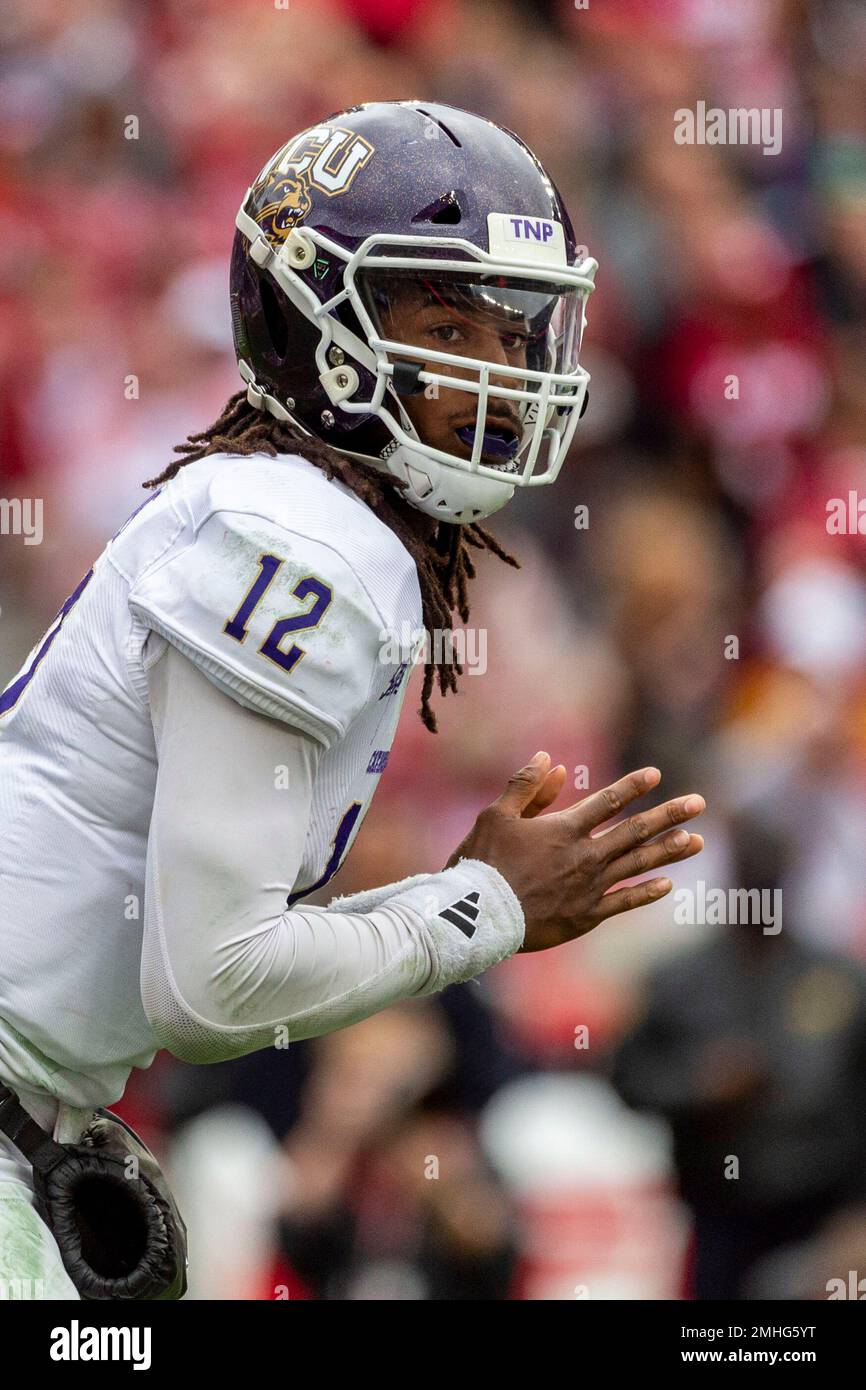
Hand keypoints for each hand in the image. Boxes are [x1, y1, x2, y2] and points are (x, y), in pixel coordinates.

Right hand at [445, 752, 704, 952]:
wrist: (478, 916)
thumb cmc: (483, 862)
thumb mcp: (496, 815)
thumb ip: (526, 786)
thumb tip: (548, 759)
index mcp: (565, 829)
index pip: (608, 801)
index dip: (633, 786)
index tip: (656, 775)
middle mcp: (585, 856)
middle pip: (635, 831)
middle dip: (670, 815)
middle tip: (699, 803)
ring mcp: (589, 888)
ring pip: (638, 865)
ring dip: (669, 850)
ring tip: (697, 840)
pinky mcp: (585, 916)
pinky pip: (624, 902)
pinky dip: (646, 892)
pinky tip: (668, 884)